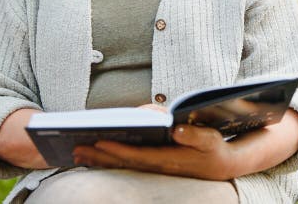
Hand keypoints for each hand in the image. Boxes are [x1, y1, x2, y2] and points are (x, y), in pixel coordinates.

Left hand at [72, 124, 237, 179]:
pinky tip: (95, 156)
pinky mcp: (154, 166)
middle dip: (99, 156)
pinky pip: (126, 164)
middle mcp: (157, 166)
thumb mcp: (210, 140)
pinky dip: (109, 160)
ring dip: (99, 160)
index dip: (118, 149)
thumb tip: (176, 130)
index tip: (99, 141)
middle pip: (123, 162)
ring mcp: (154, 168)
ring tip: (77, 153)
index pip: (137, 155)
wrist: (222, 166)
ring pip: (121, 164)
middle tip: (75, 149)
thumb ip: (194, 136)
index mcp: (168, 160)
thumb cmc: (215, 149)